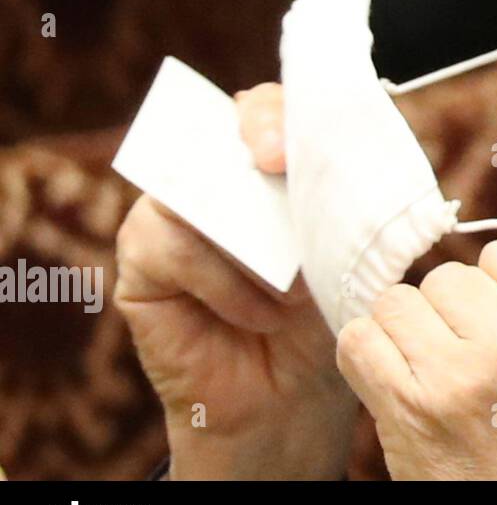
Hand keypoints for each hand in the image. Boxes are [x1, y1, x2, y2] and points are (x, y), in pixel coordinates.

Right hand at [114, 83, 357, 478]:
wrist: (296, 396)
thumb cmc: (328, 312)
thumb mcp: (347, 249)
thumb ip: (338, 200)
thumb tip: (336, 164)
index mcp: (271, 163)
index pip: (265, 108)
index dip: (272, 113)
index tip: (287, 144)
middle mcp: (216, 179)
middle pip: (219, 132)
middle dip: (256, 146)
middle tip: (279, 166)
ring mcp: (173, 216)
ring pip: (195, 190)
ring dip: (253, 237)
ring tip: (296, 286)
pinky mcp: (142, 262)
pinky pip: (173, 247)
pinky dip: (226, 283)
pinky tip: (263, 315)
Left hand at [337, 200, 496, 479]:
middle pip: (450, 275)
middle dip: (457, 308)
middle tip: (475, 352)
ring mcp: (456, 380)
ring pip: (400, 300)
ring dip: (412, 328)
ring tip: (437, 364)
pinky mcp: (406, 414)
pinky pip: (359, 341)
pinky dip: (371, 352)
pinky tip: (399, 375)